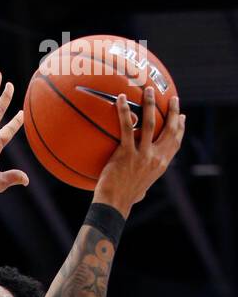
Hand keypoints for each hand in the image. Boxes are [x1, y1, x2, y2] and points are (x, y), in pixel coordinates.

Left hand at [94, 89, 184, 214]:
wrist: (114, 205)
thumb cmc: (124, 199)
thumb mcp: (140, 189)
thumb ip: (142, 179)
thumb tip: (140, 187)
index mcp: (161, 165)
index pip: (175, 143)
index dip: (180, 128)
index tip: (182, 117)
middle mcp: (156, 158)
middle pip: (170, 129)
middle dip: (173, 111)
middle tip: (172, 98)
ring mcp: (142, 155)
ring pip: (151, 123)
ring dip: (150, 104)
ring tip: (148, 90)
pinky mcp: (126, 154)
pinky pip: (126, 127)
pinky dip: (123, 111)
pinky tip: (120, 99)